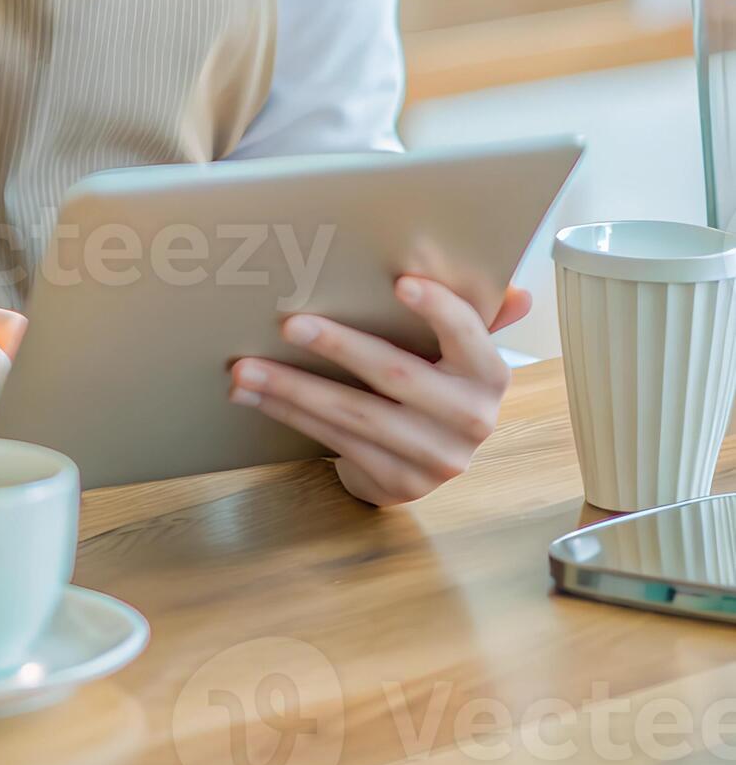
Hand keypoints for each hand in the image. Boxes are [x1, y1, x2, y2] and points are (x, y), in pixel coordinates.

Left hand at [228, 277, 533, 506]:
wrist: (427, 455)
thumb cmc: (436, 378)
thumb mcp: (458, 346)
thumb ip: (479, 314)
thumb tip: (520, 294)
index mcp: (489, 375)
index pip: (470, 335)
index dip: (438, 310)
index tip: (399, 281)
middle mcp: (470, 420)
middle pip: (396, 375)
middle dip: (339, 345)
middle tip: (289, 323)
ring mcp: (435, 459)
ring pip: (355, 414)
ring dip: (293, 387)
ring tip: (245, 367)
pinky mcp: (398, 482)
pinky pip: (335, 441)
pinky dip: (290, 414)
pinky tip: (255, 396)